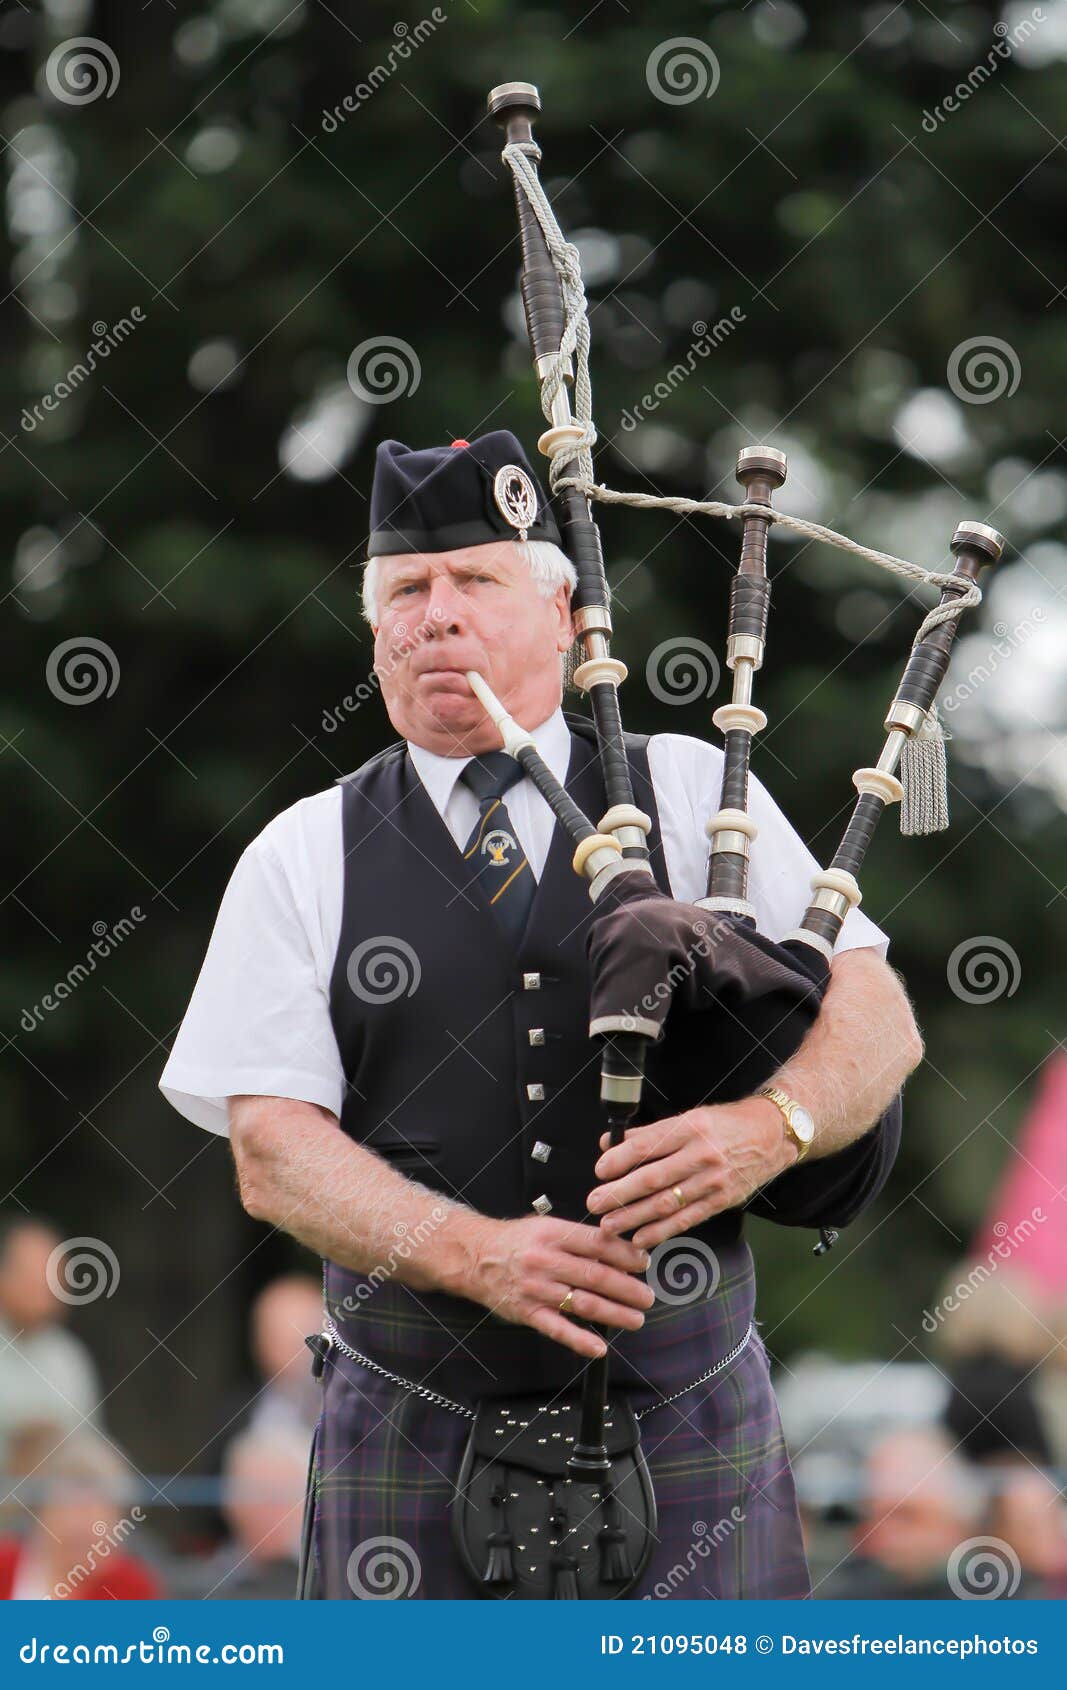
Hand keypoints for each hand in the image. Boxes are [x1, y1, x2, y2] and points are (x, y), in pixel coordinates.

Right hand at [456, 1214, 655, 1359]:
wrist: (474, 1256)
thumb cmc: (517, 1241)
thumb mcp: (547, 1227)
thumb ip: (579, 1240)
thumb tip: (618, 1254)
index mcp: (553, 1234)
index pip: (597, 1244)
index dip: (625, 1254)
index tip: (644, 1263)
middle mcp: (545, 1261)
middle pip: (595, 1276)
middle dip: (627, 1288)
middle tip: (647, 1296)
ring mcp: (536, 1289)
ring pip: (581, 1303)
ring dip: (613, 1314)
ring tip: (636, 1319)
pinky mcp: (527, 1312)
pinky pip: (557, 1329)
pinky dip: (579, 1340)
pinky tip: (599, 1348)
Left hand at [586, 1099, 796, 1248]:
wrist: (771, 1135)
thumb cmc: (724, 1124)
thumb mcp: (688, 1117)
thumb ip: (649, 1133)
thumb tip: (609, 1143)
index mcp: (688, 1128)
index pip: (646, 1145)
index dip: (619, 1159)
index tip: (599, 1171)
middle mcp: (700, 1154)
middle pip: (652, 1178)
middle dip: (619, 1194)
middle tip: (594, 1203)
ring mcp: (712, 1181)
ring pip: (666, 1203)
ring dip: (634, 1217)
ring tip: (609, 1226)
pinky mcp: (721, 1201)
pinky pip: (686, 1220)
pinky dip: (661, 1231)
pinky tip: (640, 1238)